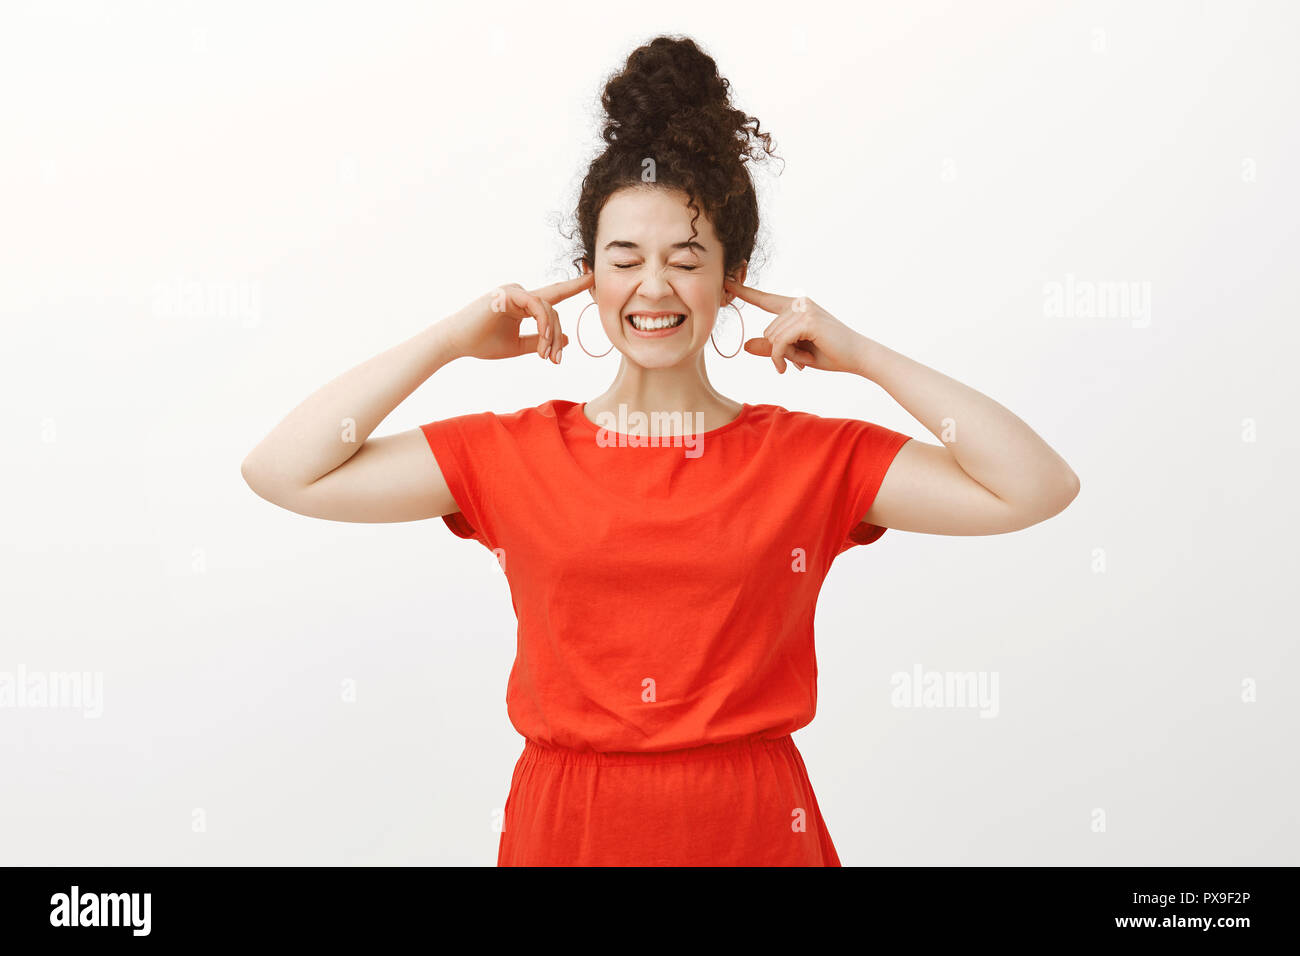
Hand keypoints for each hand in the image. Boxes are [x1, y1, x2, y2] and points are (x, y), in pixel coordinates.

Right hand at [441, 271, 592, 362]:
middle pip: (553, 310)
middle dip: (557, 337)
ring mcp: (514, 291)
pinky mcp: (509, 294)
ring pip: (548, 309)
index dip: (574, 286)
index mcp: (523, 304)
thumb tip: (567, 339)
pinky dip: (544, 323)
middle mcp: (520, 294)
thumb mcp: (517, 346)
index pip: (553, 295)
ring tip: (546, 356)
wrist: (457, 343)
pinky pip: (537, 306)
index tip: (593, 278)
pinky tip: (543, 339)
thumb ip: (541, 341)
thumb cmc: (483, 343)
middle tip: (554, 360)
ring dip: (551, 335)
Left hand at [725, 277, 868, 374]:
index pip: (764, 299)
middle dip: (780, 351)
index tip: (726, 281)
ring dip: (785, 356)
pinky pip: (779, 343)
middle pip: (768, 331)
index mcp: (795, 307)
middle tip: (802, 357)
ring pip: (773, 338)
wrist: (858, 357)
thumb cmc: (829, 354)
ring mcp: (804, 309)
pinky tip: (795, 366)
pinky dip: (782, 358)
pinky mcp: (807, 320)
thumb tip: (745, 345)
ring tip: (806, 358)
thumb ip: (771, 348)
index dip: (743, 291)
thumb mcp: (794, 352)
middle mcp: (799, 303)